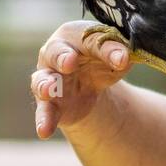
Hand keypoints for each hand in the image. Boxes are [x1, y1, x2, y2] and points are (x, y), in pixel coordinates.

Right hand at [30, 20, 131, 139]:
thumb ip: (119, 53)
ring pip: (42, 81)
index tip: (122, 60)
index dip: (106, 50)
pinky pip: (43, 111)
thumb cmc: (100, 59)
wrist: (91, 84)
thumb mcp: (115, 55)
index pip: (90, 40)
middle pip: (55, 52)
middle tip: (69, 62)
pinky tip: (44, 131)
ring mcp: (47, 78)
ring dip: (44, 85)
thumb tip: (123, 58)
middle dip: (61, 57)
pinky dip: (43, 120)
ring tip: (48, 90)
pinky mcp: (47, 103)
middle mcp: (54, 53)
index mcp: (74, 35)